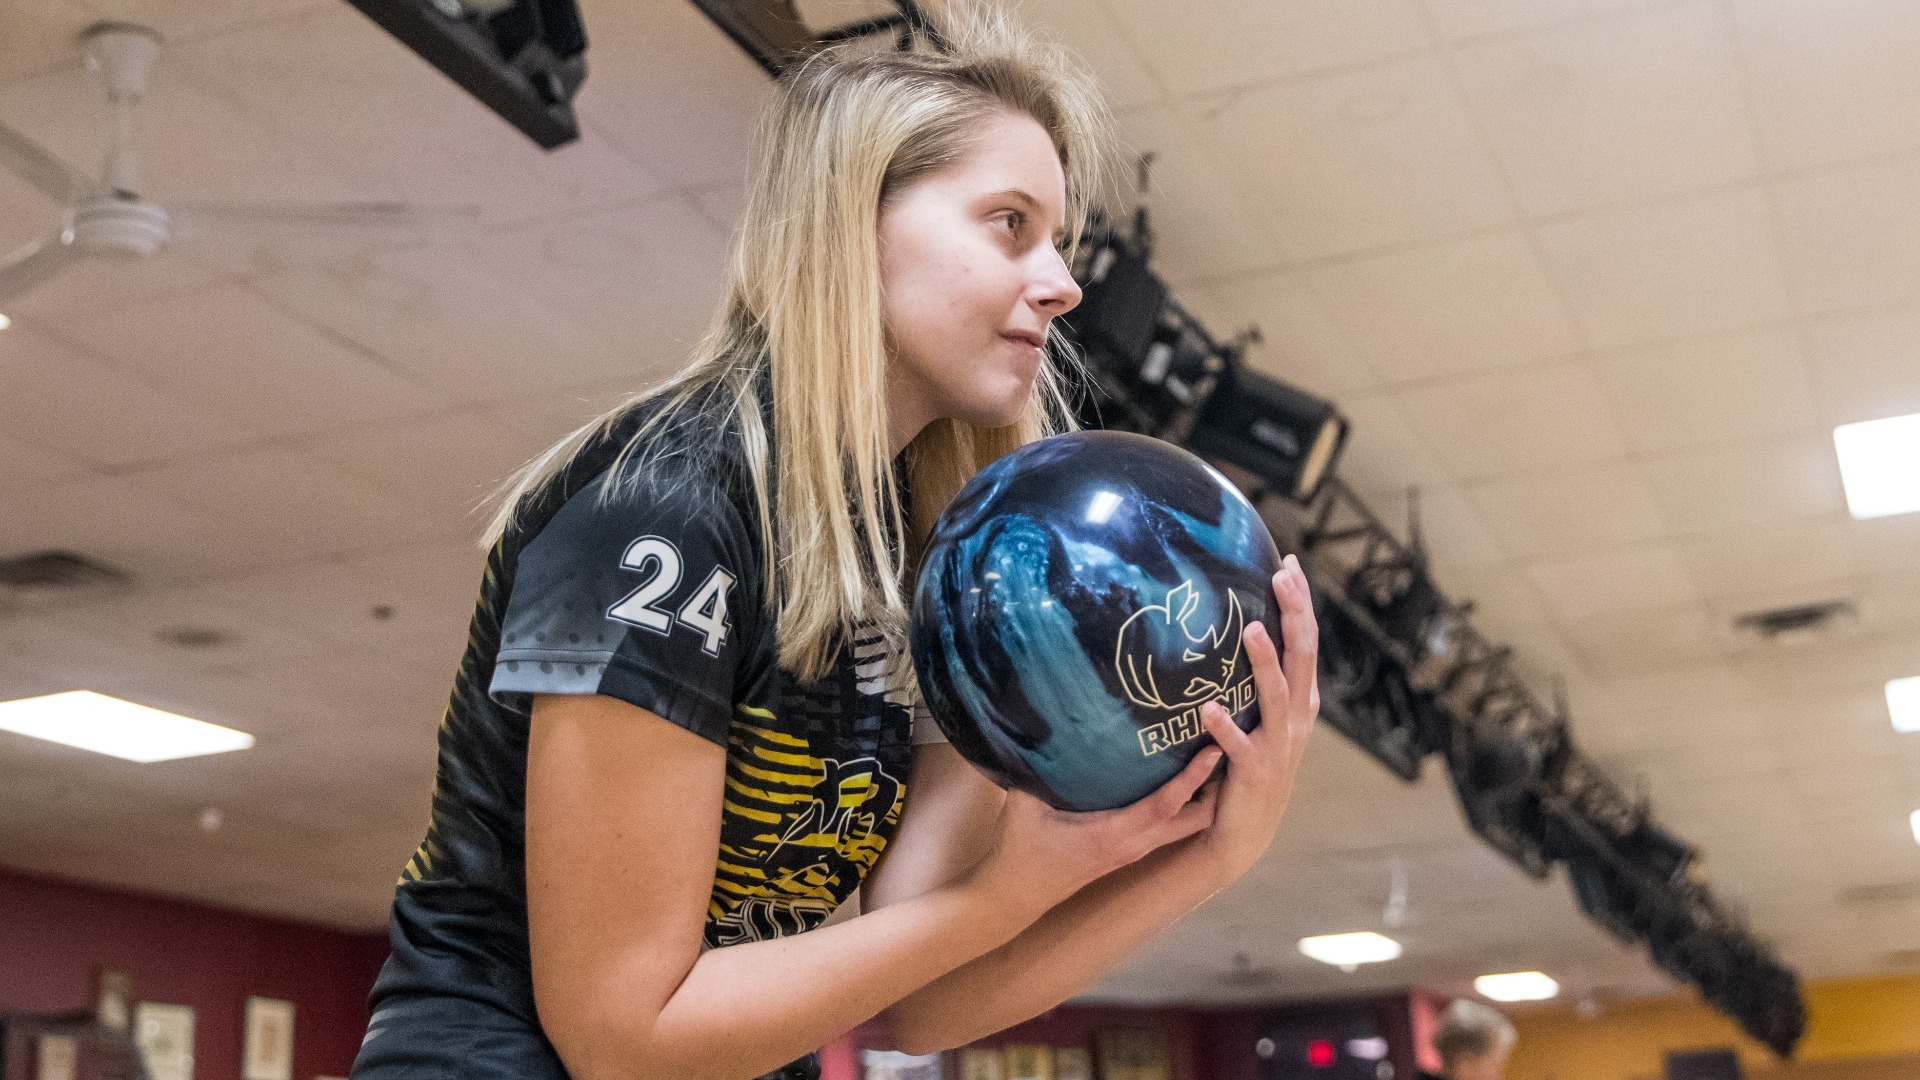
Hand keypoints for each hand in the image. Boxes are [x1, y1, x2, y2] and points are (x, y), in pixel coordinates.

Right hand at [968, 740, 1222, 915]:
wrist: (1013, 897)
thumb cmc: (1017, 850)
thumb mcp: (1022, 803)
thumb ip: (1033, 764)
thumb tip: (1036, 718)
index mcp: (1113, 835)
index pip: (1165, 805)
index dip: (1193, 778)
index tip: (1215, 749)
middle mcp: (1133, 846)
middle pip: (1193, 821)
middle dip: (1217, 790)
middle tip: (1233, 750)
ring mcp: (1133, 852)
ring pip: (1185, 827)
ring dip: (1204, 799)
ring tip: (1218, 760)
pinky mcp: (1127, 852)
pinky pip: (1168, 829)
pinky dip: (1185, 807)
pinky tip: (1183, 781)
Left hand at [1192, 552, 1319, 887]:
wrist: (1242, 833)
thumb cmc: (1245, 767)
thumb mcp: (1259, 719)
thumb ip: (1256, 681)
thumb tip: (1233, 627)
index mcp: (1300, 702)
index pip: (1306, 643)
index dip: (1301, 603)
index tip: (1289, 563)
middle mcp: (1296, 719)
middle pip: (1303, 658)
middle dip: (1295, 615)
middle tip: (1282, 576)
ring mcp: (1278, 747)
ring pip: (1277, 696)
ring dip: (1265, 663)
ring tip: (1251, 630)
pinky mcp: (1253, 773)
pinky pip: (1240, 747)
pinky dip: (1226, 728)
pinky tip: (1208, 709)